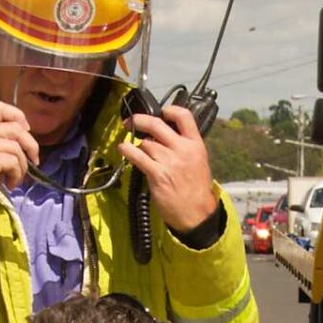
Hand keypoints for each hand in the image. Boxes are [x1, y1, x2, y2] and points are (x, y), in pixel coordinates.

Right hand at [0, 101, 38, 213]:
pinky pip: (13, 162)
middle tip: (33, 161)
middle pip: (16, 129)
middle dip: (31, 145)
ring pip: (17, 148)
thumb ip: (1, 140)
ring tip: (15, 177)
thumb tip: (27, 136)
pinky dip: (17, 175)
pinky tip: (10, 184)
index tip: (25, 131)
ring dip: (23, 167)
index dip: (17, 116)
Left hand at [120, 103, 219, 234]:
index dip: (169, 109)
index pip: (183, 116)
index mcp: (196, 144)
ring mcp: (169, 161)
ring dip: (138, 144)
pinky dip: (127, 150)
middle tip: (132, 121)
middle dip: (141, 120)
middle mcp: (183, 149)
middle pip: (157, 125)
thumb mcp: (198, 161)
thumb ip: (184, 145)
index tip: (160, 111)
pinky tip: (123, 148)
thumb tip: (163, 135)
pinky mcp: (157, 174)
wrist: (196, 213)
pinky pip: (137, 156)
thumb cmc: (196, 189)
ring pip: (146, 143)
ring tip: (135, 148)